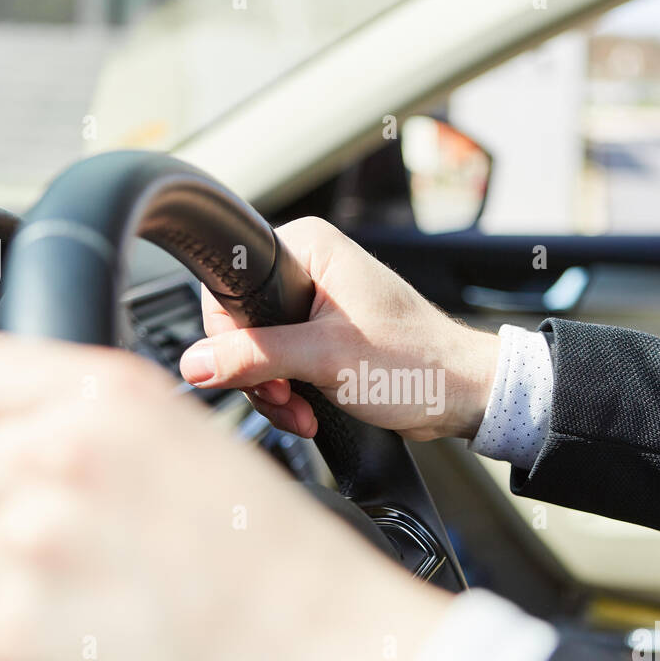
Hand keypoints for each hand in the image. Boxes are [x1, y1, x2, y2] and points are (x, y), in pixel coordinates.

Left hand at [0, 334, 450, 660]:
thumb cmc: (282, 571)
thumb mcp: (195, 449)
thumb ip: (90, 432)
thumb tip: (3, 450)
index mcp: (107, 401)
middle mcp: (60, 463)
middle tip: (52, 563)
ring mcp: (33, 553)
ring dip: (1, 608)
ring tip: (92, 619)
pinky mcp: (20, 643)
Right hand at [178, 217, 498, 440]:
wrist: (462, 394)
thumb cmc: (415, 362)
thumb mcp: (323, 359)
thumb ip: (254, 357)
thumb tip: (197, 363)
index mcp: (310, 248)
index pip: (232, 283)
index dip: (228, 332)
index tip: (244, 368)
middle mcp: (311, 268)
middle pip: (242, 324)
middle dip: (257, 373)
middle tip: (282, 397)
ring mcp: (317, 304)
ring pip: (260, 351)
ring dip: (274, 391)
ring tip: (302, 412)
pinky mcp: (324, 336)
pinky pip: (283, 364)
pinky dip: (289, 394)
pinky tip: (309, 412)